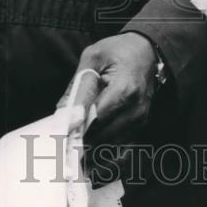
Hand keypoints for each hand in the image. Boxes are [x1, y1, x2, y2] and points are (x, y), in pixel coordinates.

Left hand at [58, 33, 157, 147]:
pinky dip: (105, 152)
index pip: (96, 117)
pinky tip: (89, 154)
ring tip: (71, 151)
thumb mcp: (93, 57)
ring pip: (111, 145)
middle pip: (104, 136)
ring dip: (91, 150)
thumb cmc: (118, 51)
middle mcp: (135, 109)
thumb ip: (79, 85)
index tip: (59, 137)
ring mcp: (140, 119)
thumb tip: (63, 112)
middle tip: (60, 146)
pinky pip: (122, 147)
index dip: (77, 129)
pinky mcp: (140, 125)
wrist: (147, 51)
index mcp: (124, 89)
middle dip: (81, 142)